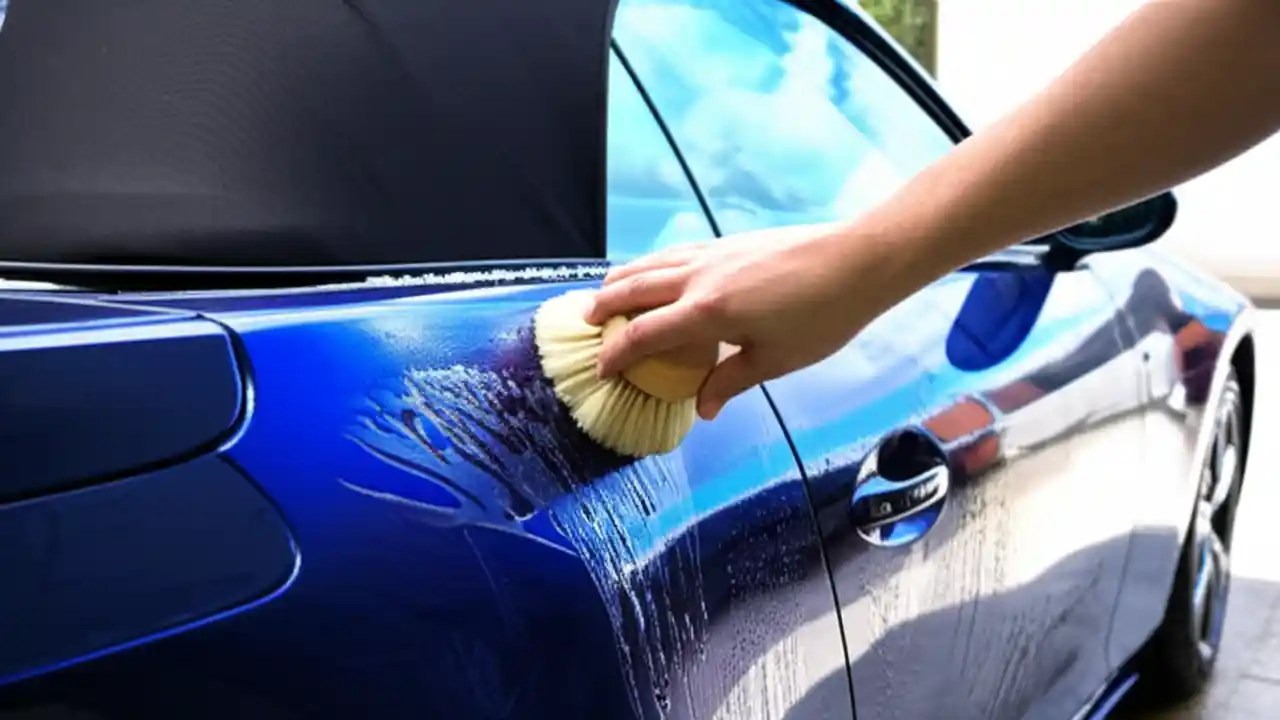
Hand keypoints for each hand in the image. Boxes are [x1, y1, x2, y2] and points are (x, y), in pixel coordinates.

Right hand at [585, 221, 915, 419]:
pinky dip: (650, 266)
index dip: (616, 354)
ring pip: (649, 264)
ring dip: (622, 281)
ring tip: (608, 296)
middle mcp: (699, 278)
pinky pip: (672, 254)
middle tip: (585, 324)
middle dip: (604, 307)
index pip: (643, 334)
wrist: (856, 260)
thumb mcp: (775, 360)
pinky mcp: (725, 243)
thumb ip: (730, 381)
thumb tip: (702, 408)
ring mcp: (711, 254)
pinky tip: (655, 276)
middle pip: (633, 288)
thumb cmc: (821, 316)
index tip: (602, 370)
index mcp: (707, 312)